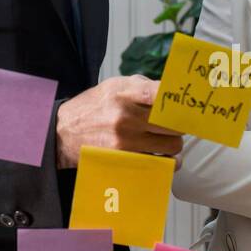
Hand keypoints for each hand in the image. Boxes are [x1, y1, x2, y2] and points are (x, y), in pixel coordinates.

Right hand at [55, 75, 184, 167]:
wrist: (63, 133)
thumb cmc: (93, 107)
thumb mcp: (114, 86)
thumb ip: (144, 86)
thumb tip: (173, 90)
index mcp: (124, 92)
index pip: (162, 93)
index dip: (180, 100)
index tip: (187, 104)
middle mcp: (125, 116)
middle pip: (174, 122)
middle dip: (179, 124)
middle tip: (175, 124)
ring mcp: (125, 141)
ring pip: (173, 146)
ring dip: (174, 144)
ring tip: (165, 140)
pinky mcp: (125, 161)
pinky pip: (161, 164)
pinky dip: (167, 162)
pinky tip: (162, 156)